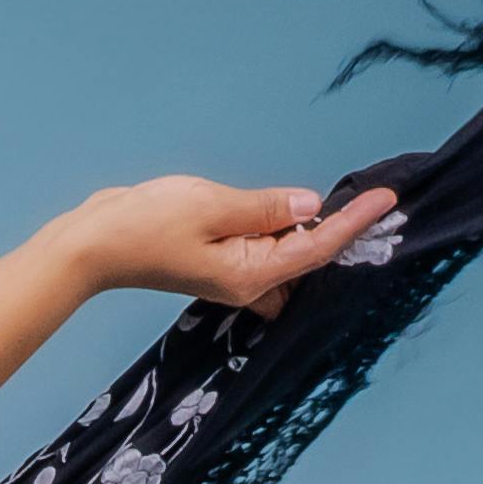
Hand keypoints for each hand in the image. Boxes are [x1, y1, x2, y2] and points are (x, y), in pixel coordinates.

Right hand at [61, 174, 398, 316]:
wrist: (93, 244)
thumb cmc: (145, 225)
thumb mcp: (211, 205)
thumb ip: (265, 207)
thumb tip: (310, 205)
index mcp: (251, 274)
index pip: (317, 247)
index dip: (355, 222)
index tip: (389, 199)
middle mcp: (248, 284)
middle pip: (310, 260)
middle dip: (343, 232)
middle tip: (379, 199)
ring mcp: (235, 275)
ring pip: (292, 257)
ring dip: (314, 232)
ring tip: (349, 203)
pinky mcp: (222, 262)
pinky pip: (269, 251)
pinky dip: (287, 231)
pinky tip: (296, 212)